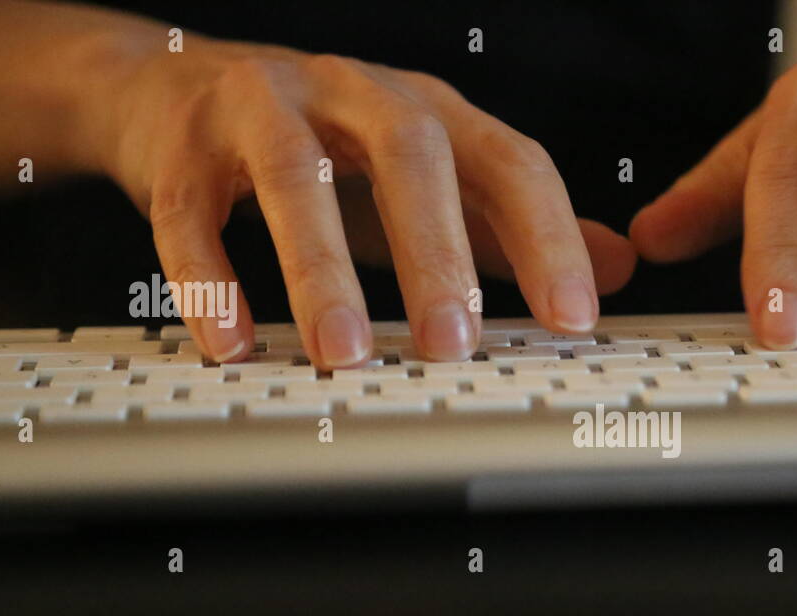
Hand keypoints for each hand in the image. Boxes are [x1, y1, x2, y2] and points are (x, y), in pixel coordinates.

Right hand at [99, 35, 635, 365]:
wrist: (177, 86)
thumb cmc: (326, 148)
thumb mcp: (432, 181)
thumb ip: (514, 227)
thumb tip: (620, 268)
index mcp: (430, 112)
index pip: (511, 162)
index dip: (548, 238)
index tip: (573, 319)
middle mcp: (355, 94)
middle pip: (411, 155)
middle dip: (436, 252)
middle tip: (454, 344)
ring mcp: (264, 107)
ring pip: (295, 176)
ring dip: (319, 266)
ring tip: (345, 349)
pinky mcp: (183, 141)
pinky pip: (192, 209)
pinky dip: (209, 275)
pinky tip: (231, 339)